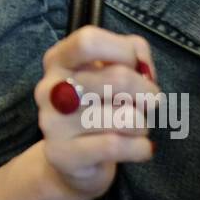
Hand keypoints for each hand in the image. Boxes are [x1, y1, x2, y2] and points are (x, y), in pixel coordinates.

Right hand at [33, 27, 158, 199]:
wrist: (71, 159)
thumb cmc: (98, 106)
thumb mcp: (113, 70)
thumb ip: (132, 53)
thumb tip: (143, 67)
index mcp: (58, 59)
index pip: (89, 41)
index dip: (124, 52)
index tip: (135, 67)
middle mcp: (49, 88)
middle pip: (117, 77)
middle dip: (147, 92)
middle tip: (150, 103)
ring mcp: (52, 123)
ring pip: (123, 116)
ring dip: (142, 124)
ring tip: (136, 128)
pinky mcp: (62, 154)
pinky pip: (116, 146)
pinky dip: (140, 148)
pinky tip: (140, 148)